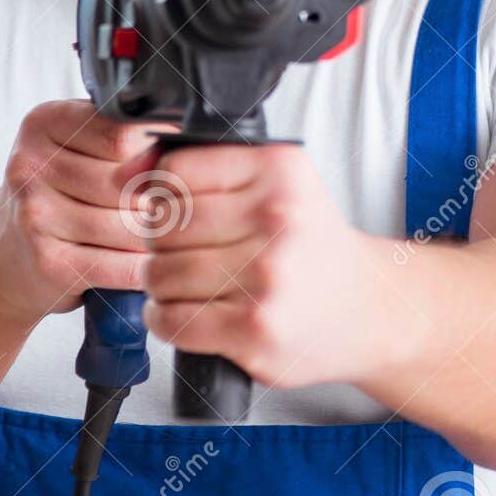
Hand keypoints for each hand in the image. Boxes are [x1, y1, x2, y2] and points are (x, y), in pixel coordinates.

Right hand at [0, 101, 174, 323]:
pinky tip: (149, 266)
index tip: (176, 165)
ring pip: (130, 225)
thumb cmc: (55, 195)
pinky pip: (119, 265)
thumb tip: (182, 136)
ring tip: (164, 239)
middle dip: (160, 199)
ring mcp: (35, 214)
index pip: (123, 133)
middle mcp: (32, 165)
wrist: (2, 255)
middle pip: (130, 182)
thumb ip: (117, 135)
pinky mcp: (47, 262)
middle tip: (173, 209)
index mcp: (44, 123)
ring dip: (157, 238)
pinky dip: (143, 270)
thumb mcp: (73, 147)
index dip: (159, 153)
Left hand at [137, 143, 410, 392]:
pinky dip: (164, 318)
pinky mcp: (254, 330)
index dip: (159, 194)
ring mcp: (266, 278)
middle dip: (159, 243)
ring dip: (160, 283)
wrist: (369, 309)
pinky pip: (172, 319)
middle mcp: (277, 219)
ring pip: (160, 273)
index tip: (168, 210)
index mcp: (279, 171)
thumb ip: (211, 166)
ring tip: (187, 284)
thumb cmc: (313, 245)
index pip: (175, 171)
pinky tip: (186, 312)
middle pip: (162, 225)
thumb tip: (127, 173)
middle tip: (182, 251)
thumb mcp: (280, 182)